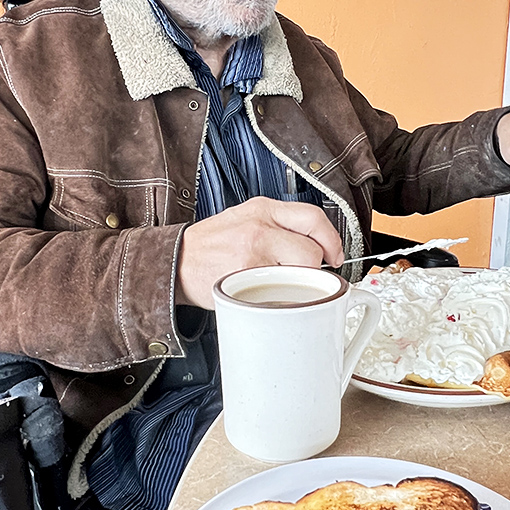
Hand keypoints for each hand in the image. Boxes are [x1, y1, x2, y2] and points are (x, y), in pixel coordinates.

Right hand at [176, 197, 343, 307]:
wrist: (175, 261)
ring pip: (297, 274)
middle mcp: (260, 227)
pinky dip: (279, 300)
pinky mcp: (243, 279)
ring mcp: (252, 254)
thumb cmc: (211, 245)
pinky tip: (267, 297)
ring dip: (297, 285)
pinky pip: (278, 293)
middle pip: (311, 250)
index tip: (334, 255)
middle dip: (313, 269)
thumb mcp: (244, 218)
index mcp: (263, 209)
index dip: (331, 240)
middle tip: (304, 277)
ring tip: (281, 287)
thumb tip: (315, 244)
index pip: (314, 218)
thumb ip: (278, 225)